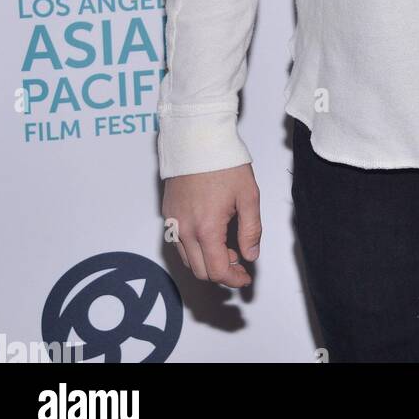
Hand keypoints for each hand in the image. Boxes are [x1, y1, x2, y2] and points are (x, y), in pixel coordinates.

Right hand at [162, 164, 260, 288]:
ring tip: (227, 246)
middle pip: (200, 271)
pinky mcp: (168, 214)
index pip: (217, 271)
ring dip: (207, 262)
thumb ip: (251, 230)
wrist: (197, 139)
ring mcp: (173, 223)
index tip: (245, 277)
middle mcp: (185, 231)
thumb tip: (250, 255)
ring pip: (188, 260)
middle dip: (222, 273)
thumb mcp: (248, 196)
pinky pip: (179, 243)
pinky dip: (194, 249)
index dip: (234, 280)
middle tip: (239, 261)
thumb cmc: (224, 163)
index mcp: (206, 228)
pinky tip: (210, 234)